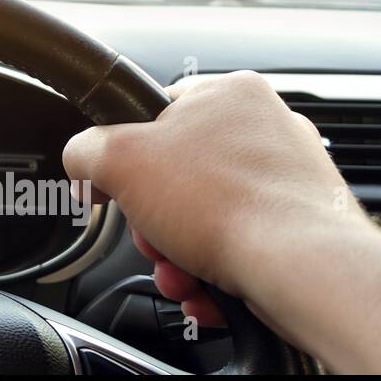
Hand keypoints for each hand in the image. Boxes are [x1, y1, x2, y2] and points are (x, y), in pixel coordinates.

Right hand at [63, 71, 380, 348]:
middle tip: (151, 234)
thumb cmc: (227, 204)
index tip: (118, 183)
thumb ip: (83, 151)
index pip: (155, 112)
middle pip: (177, 174)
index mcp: (228, 93)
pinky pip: (237, 244)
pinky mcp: (299, 225)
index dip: (126, 153)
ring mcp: (287, 178)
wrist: (300, 269)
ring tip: (178, 271)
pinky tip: (203, 287)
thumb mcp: (117, 160)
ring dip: (176, 252)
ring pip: (204, 217)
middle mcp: (265, 128)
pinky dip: (211, 271)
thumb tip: (81, 164)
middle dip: (153, 219)